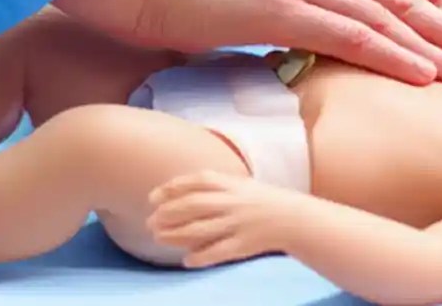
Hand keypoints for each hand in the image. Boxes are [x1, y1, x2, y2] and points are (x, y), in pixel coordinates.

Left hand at [147, 170, 297, 268]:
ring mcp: (237, 224)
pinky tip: (186, 260)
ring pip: (200, 229)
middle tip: (150, 222)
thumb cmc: (258, 200)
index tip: (153, 197)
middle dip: (168, 213)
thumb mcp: (238, 184)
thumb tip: (174, 192)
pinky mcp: (243, 245)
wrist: (292, 218)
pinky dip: (200, 256)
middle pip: (194, 205)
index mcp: (231, 184)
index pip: (196, 181)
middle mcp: (232, 202)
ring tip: (159, 238)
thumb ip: (211, 185)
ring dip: (175, 235)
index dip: (172, 188)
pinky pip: (218, 251)